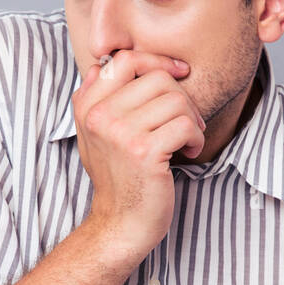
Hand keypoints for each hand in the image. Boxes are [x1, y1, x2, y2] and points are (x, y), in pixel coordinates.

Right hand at [73, 49, 205, 260]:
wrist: (120, 224)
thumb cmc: (118, 178)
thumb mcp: (96, 135)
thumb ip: (98, 98)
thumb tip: (106, 62)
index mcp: (87, 106)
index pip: (125, 59)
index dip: (157, 61)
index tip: (178, 74)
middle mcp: (100, 116)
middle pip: (157, 77)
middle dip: (182, 97)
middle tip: (185, 122)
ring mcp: (120, 133)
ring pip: (176, 99)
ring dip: (192, 120)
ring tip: (186, 140)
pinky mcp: (144, 152)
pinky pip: (185, 124)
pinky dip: (196, 138)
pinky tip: (189, 152)